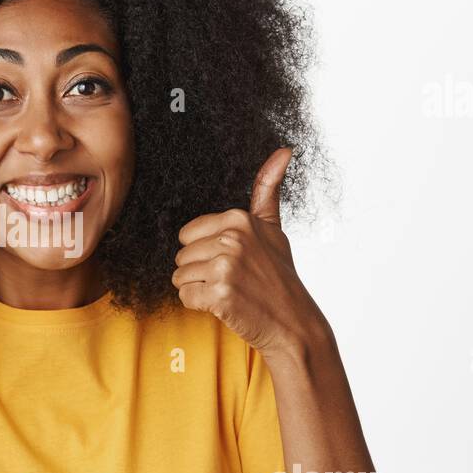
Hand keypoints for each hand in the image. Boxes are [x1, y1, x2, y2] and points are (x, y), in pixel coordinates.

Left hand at [171, 147, 325, 357]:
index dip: (204, 252)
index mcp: (239, 219)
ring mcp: (226, 266)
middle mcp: (232, 238)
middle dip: (200, 272)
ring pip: (179, 277)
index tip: (232, 261)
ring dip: (199, 289)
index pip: (187, 234)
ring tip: (229, 292)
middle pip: (181, 256)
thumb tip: (284, 150)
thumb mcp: (273, 229)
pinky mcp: (219, 293)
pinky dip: (200, 306)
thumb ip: (268, 190)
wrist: (293, 322)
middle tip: (232, 281)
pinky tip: (225, 305)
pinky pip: (185, 297)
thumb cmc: (279, 276)